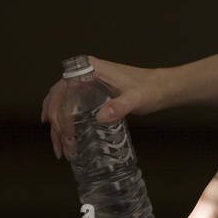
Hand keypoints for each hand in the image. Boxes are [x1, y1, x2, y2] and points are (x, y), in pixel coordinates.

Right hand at [41, 56, 167, 160]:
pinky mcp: (91, 93)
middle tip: (61, 146)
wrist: (162, 88)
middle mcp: (84, 74)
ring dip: (57, 126)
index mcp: (90, 69)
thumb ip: (121, 106)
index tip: (63, 132)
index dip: (56, 111)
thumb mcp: (136, 98)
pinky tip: (64, 136)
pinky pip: (69, 106)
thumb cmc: (151, 88)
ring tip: (60, 148)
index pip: (62, 90)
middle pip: (57, 98)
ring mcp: (86, 83)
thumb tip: (101, 117)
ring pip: (60, 103)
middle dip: (55, 124)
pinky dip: (64, 121)